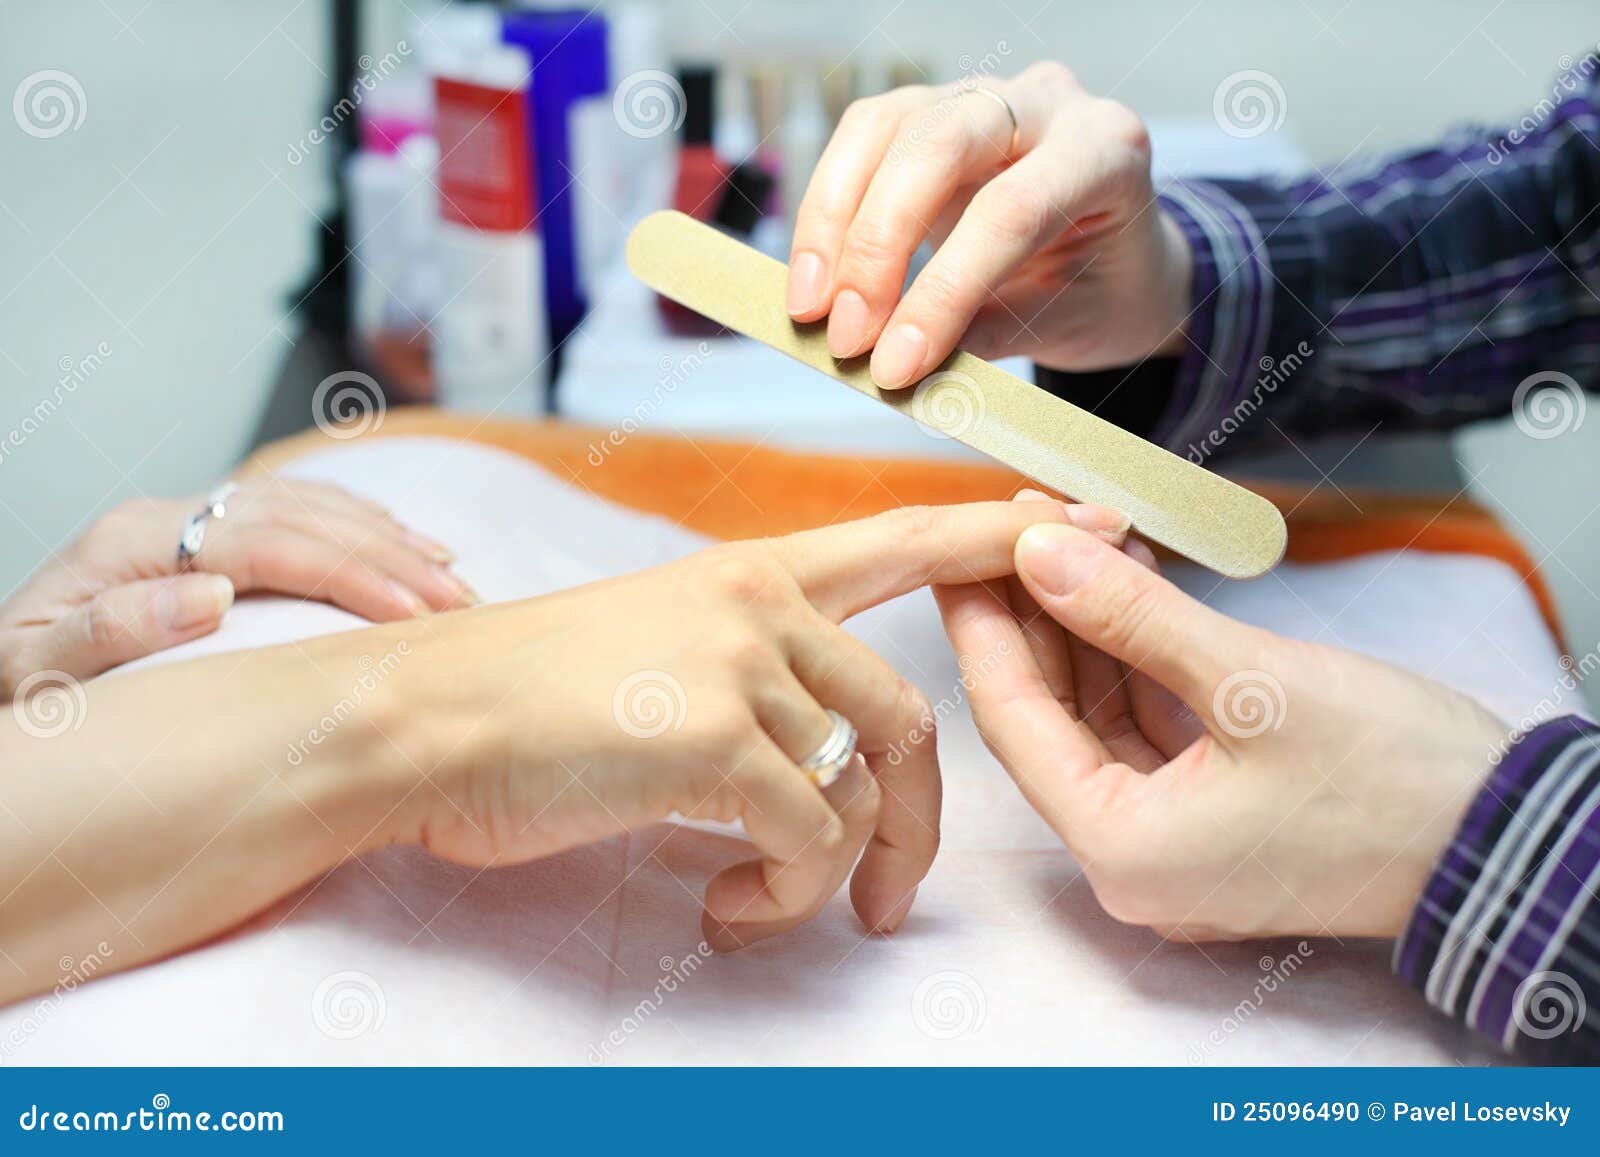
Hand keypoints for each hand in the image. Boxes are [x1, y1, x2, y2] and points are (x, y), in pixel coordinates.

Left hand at [0, 477, 472, 696]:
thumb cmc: (17, 692)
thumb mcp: (34, 673)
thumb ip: (108, 632)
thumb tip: (207, 597)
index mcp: (134, 543)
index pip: (268, 542)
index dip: (348, 572)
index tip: (411, 612)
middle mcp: (169, 518)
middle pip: (304, 517)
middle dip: (390, 555)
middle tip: (458, 598)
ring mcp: (191, 520)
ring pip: (309, 506)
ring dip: (388, 537)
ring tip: (452, 573)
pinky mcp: (207, 533)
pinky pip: (298, 508)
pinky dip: (359, 521)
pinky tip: (403, 538)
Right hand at [397, 499, 1132, 951]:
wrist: (415, 720)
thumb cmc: (520, 700)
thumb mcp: (650, 652)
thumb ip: (744, 681)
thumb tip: (807, 767)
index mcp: (751, 575)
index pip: (903, 541)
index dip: (996, 540)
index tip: (1078, 522)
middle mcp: (759, 605)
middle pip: (909, 718)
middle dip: (916, 827)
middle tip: (888, 903)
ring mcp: (739, 664)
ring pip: (861, 790)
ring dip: (829, 876)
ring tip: (762, 907)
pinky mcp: (713, 739)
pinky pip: (807, 839)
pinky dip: (782, 895)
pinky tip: (724, 908)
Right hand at [787, 61, 1191, 388]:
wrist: (1116, 258)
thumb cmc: (1103, 290)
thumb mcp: (1071, 325)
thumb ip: (991, 336)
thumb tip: (899, 362)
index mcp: (1106, 151)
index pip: (1012, 211)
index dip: (943, 292)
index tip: (893, 364)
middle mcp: (1046, 103)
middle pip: (940, 146)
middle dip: (877, 247)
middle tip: (846, 337)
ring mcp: (983, 97)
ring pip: (886, 130)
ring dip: (833, 224)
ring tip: (811, 310)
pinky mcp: (929, 109)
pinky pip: (860, 139)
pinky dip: (827, 209)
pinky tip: (815, 276)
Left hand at [934, 496, 1507, 939]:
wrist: (1516, 842)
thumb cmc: (1397, 780)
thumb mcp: (1251, 682)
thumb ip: (1131, 617)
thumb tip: (1039, 550)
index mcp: (1122, 849)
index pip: (1014, 720)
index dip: (982, 624)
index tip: (959, 548)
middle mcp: (1133, 856)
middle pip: (1050, 715)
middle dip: (1037, 612)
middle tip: (1019, 521)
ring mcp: (1173, 837)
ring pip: (1098, 713)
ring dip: (1089, 624)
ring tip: (1075, 530)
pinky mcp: (1214, 811)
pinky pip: (1149, 723)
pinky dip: (1139, 653)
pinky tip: (1129, 577)